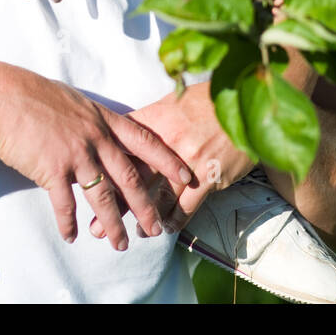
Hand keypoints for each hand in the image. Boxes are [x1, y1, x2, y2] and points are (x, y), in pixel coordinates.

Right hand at [0, 65, 193, 250]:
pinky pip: (65, 204)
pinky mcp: (52, 168)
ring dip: (112, 224)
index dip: (167, 159)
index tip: (185, 174)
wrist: (4, 98)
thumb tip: (100, 131)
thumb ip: (91, 120)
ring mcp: (76, 153)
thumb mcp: (73, 102)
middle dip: (146, 205)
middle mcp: (95, 136)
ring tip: (121, 244)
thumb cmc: (34, 96)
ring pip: (102, 196)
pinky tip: (71, 236)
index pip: (145, 140)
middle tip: (156, 227)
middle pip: (130, 176)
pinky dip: (69, 223)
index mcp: (103, 119)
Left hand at [88, 82, 252, 239]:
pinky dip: (173, 220)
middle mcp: (170, 141)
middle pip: (135, 178)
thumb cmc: (206, 101)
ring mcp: (189, 161)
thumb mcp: (173, 101)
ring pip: (159, 198)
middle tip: (96, 227)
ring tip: (129, 233)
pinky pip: (186, 206)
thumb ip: (147, 120)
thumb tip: (118, 131)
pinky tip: (163, 228)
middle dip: (115, 205)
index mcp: (157, 119)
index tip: (88, 188)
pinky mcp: (209, 177)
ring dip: (143, 220)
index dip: (105, 171)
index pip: (123, 149)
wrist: (247, 102)